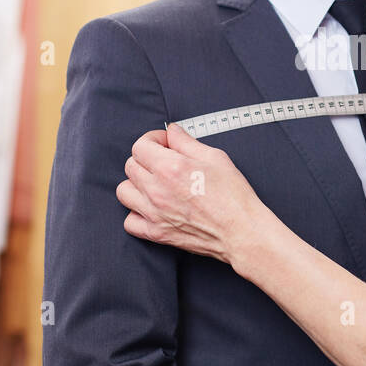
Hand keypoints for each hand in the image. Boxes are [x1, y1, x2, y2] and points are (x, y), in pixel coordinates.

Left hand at [117, 123, 267, 265]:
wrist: (241, 231)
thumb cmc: (234, 196)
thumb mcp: (215, 158)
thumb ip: (187, 142)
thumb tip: (172, 131)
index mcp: (170, 168)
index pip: (140, 146)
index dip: (152, 140)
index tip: (164, 144)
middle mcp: (157, 190)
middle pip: (130, 166)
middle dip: (145, 159)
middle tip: (163, 162)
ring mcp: (154, 213)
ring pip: (123, 192)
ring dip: (136, 184)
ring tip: (154, 184)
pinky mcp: (157, 233)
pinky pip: (129, 221)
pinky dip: (136, 213)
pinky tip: (152, 208)